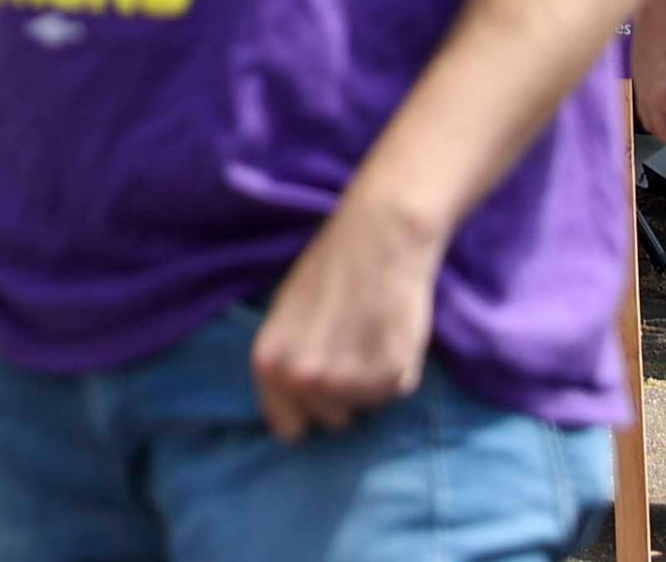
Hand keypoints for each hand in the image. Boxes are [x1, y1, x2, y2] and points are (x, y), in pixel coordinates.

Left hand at [247, 193, 440, 439]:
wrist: (378, 239)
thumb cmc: (329, 271)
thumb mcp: (285, 316)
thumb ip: (285, 362)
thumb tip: (294, 401)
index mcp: (269, 363)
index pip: (286, 427)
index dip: (305, 410)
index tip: (318, 390)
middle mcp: (303, 379)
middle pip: (329, 421)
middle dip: (340, 395)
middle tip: (349, 347)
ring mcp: (346, 382)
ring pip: (364, 409)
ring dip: (369, 382)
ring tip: (368, 336)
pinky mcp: (390, 377)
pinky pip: (393, 394)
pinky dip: (396, 371)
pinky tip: (389, 335)